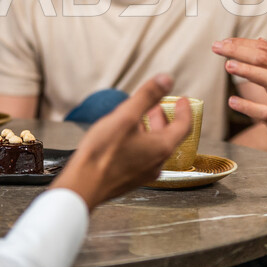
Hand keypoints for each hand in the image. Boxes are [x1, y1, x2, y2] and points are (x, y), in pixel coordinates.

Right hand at [52, 75, 191, 209]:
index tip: (182, 102)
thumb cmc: (102, 154)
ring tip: (138, 119)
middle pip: (168, 137)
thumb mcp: (125, 117)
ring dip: (150, 130)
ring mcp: (144, 173)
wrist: (82, 186)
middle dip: (164, 119)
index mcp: (161, 147)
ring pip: (154, 148)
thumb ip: (147, 97)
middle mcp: (157, 163)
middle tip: (158, 107)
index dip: (184, 111)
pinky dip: (140, 143)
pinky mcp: (130, 179)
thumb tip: (166, 80)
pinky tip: (124, 138)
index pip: (183, 126)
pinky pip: (142, 157)